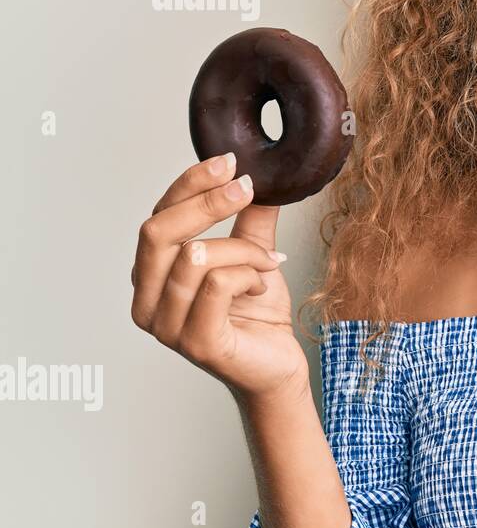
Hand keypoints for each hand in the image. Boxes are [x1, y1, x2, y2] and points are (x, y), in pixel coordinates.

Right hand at [130, 153, 306, 401]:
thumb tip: (261, 175)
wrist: (277, 366)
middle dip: (207, 203)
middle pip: (158, 232)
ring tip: (268, 263)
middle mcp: (148, 300)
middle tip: (247, 188)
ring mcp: (166, 326)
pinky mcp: (195, 343)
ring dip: (243, 250)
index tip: (227, 161)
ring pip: (194, 257)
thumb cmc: (258, 315)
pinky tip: (262, 285)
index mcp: (153, 274)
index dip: (189, 184)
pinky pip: (216, 285)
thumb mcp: (253, 254)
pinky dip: (248, 275)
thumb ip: (250, 220)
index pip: (157, 216)